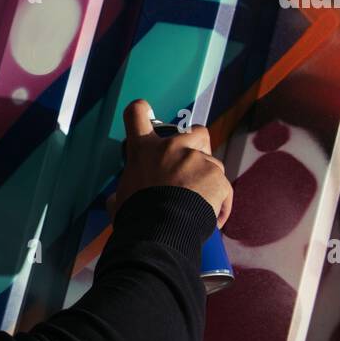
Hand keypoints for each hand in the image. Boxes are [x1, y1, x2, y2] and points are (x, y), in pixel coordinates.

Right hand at [104, 99, 233, 227]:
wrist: (159, 230)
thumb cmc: (136, 214)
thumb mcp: (121, 197)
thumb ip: (124, 191)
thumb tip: (115, 201)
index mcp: (144, 150)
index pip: (136, 114)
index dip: (141, 111)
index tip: (145, 112)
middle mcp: (172, 147)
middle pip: (196, 131)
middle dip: (199, 144)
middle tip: (193, 164)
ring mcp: (197, 160)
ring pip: (213, 164)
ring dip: (208, 179)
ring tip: (200, 203)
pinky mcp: (217, 177)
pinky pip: (224, 188)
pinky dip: (220, 202)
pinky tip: (212, 217)